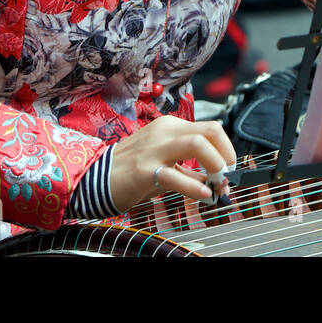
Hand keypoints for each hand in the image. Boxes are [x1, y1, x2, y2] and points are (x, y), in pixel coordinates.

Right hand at [108, 116, 236, 211]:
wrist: (92, 179)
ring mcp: (153, 149)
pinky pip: (175, 176)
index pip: (211, 129)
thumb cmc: (131, 172)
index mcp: (171, 127)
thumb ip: (191, 170)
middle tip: (227, 176)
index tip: (228, 170)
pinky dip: (195, 187)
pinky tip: (204, 195)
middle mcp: (164, 132)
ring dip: (216, 165)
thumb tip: (218, 182)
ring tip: (218, 184)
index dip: (226, 150)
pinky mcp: (143, 170)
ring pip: (197, 144)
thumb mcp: (166, 165)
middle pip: (210, 131)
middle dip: (226, 154)